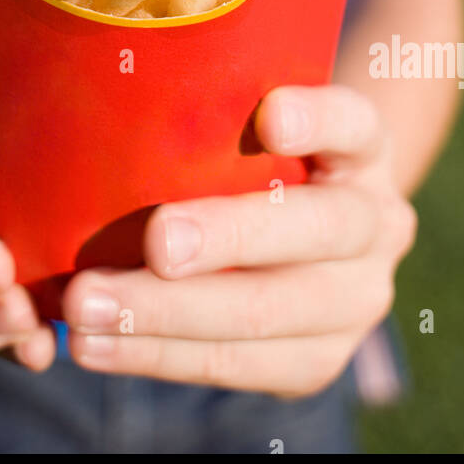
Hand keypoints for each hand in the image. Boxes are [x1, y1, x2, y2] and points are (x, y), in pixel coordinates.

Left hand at [62, 84, 416, 395]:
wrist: (313, 238)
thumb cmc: (255, 158)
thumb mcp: (257, 120)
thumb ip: (216, 115)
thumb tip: (110, 97)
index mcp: (364, 147)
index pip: (351, 121)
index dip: (315, 119)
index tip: (270, 116)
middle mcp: (377, 223)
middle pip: (313, 229)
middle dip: (226, 238)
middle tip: (154, 240)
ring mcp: (357, 301)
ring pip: (265, 313)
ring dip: (165, 314)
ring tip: (86, 309)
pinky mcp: (320, 361)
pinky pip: (237, 367)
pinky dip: (157, 356)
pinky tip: (96, 345)